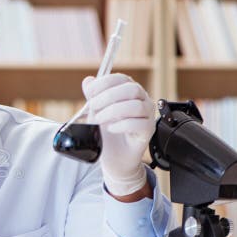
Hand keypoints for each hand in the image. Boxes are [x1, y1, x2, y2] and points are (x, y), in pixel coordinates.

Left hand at [82, 73, 155, 196]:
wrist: (114, 157)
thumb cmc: (107, 133)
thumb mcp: (96, 111)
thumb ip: (93, 96)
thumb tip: (88, 81)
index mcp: (129, 91)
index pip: (121, 78)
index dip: (105, 83)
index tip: (90, 93)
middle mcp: (142, 100)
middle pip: (132, 89)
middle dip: (109, 96)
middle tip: (93, 107)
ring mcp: (148, 115)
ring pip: (137, 105)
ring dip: (113, 111)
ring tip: (99, 119)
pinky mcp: (148, 131)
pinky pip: (140, 123)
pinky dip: (122, 125)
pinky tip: (111, 129)